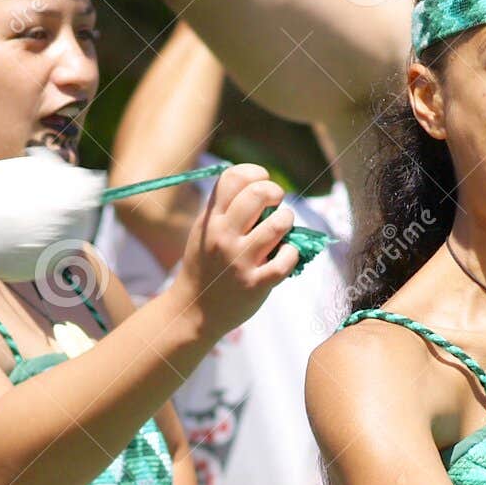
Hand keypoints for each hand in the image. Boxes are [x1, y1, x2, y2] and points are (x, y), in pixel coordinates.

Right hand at [171, 163, 296, 341]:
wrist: (193, 310)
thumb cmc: (205, 265)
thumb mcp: (204, 232)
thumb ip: (223, 207)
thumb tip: (258, 181)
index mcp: (211, 221)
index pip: (234, 177)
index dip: (255, 173)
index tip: (261, 185)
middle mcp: (223, 237)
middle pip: (259, 194)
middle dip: (275, 193)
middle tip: (275, 205)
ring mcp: (239, 262)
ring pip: (278, 224)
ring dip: (287, 222)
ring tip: (281, 229)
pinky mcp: (255, 285)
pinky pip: (286, 259)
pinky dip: (291, 253)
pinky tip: (284, 255)